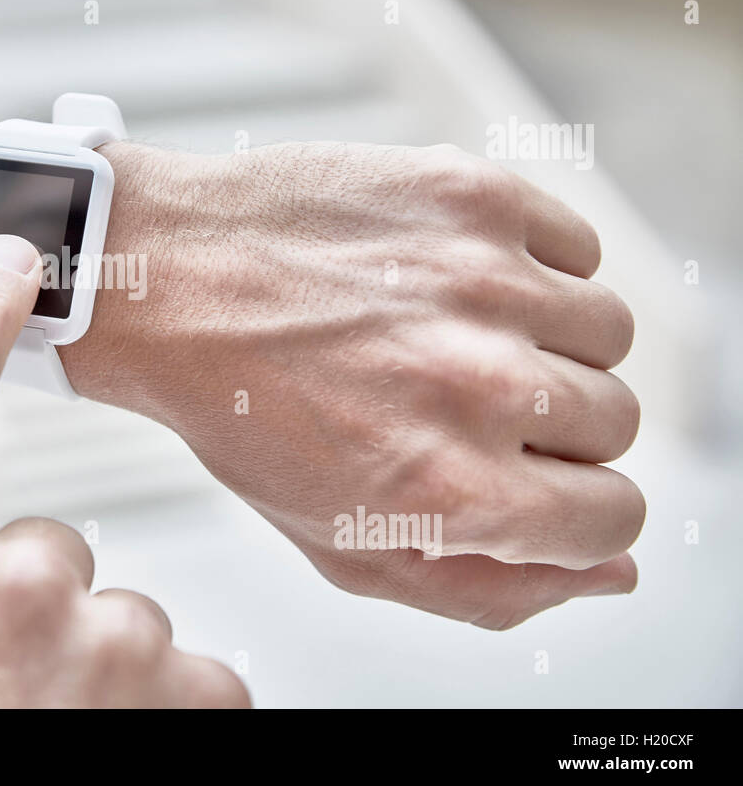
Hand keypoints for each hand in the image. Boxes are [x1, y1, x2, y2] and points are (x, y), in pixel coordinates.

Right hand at [0, 233, 249, 706]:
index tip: (12, 259)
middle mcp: (8, 592)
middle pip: (51, 548)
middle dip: (38, 609)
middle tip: (2, 694)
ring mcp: (106, 643)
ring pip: (125, 623)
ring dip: (99, 677)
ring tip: (49, 730)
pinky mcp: (192, 694)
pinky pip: (199, 679)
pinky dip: (170, 711)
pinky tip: (113, 740)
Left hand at [60, 140, 642, 629]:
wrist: (169, 281)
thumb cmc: (244, 416)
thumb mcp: (341, 545)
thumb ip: (485, 586)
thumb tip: (613, 575)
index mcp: (451, 492)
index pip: (613, 520)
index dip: (578, 509)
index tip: (540, 484)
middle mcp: (480, 388)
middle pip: (616, 423)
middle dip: (551, 426)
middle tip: (461, 399)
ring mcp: (484, 283)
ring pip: (607, 332)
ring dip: (547, 341)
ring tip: (453, 334)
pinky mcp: (474, 199)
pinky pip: (576, 248)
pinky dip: (534, 266)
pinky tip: (453, 277)